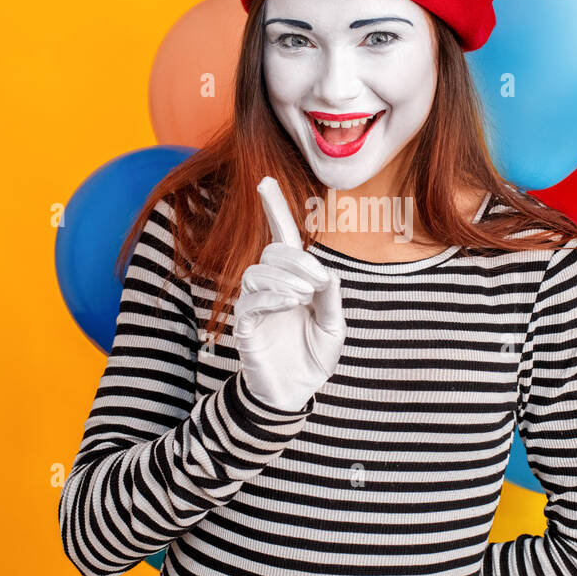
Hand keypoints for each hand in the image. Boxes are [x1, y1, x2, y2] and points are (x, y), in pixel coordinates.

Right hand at [233, 176, 345, 411]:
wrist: (294, 393)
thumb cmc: (312, 357)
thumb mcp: (333, 326)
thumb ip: (331, 298)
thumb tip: (329, 272)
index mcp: (292, 281)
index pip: (282, 240)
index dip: (274, 210)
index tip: (265, 181)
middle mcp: (269, 287)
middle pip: (274, 254)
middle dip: (299, 261)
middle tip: (319, 283)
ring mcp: (253, 305)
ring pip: (258, 272)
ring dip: (286, 278)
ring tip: (304, 296)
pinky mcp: (243, 326)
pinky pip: (252, 300)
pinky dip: (273, 297)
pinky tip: (291, 304)